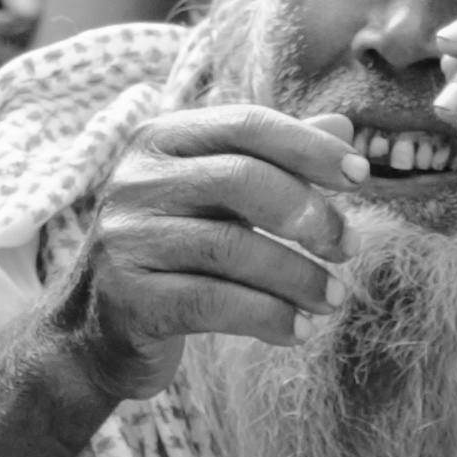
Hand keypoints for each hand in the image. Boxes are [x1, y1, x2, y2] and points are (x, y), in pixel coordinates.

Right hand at [54, 100, 359, 400]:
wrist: (94, 333)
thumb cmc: (173, 254)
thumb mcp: (218, 198)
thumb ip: (274, 160)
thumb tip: (344, 127)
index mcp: (160, 140)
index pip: (246, 124)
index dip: (310, 147)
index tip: (361, 177)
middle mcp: (134, 180)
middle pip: (241, 179)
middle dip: (308, 214)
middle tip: (347, 248)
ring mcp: (126, 239)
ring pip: (233, 248)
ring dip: (298, 277)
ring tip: (332, 299)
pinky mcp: (128, 298)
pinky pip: (215, 303)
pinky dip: (269, 318)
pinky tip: (297, 331)